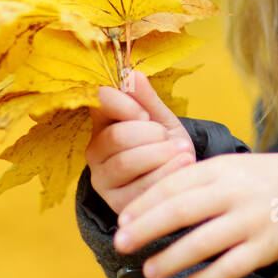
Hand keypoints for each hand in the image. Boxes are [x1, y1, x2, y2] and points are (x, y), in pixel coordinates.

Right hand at [84, 69, 197, 216]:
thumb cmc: (166, 144)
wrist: (179, 178)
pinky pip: (140, 188)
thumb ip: (148, 99)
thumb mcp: (161, 119)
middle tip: (168, 136)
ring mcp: (103, 180)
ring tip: (183, 150)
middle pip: (116, 136)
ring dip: (161, 154)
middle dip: (151, 134)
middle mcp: (94, 152)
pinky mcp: (117, 204)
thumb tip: (134, 73)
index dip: (125, 104)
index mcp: (102, 122)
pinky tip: (183, 166)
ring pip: (125, 162)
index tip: (147, 114)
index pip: (98, 101)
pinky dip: (167, 174)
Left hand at [112, 151, 277, 277]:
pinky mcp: (267, 246)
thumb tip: (144, 206)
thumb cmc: (258, 181)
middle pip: (182, 210)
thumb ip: (192, 181)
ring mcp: (251, 220)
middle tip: (121, 244)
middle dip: (148, 227)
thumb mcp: (228, 168)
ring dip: (173, 258)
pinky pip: (233, 266)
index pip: (173, 184)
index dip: (144, 203)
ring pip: (204, 242)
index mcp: (220, 170)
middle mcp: (234, 193)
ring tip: (150, 272)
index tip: (121, 220)